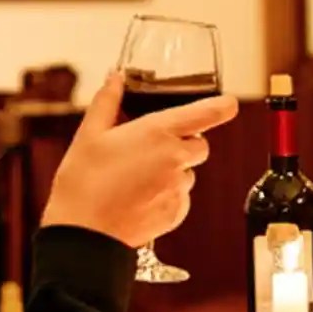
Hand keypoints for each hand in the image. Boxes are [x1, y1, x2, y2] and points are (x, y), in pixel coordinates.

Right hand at [42, 71, 238, 246]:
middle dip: (184, 143)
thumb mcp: (89, 134)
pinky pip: (181, 197)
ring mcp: (178, 188)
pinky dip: (168, 194)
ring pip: (189, 172)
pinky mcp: (176, 212)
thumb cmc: (83, 183)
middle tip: (152, 148)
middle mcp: (175, 159)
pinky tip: (140, 196)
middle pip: (200, 145)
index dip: (222, 106)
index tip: (229, 103)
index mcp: (157, 133)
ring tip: (138, 177)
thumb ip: (107, 101)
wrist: (83, 233)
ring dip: (174, 170)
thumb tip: (115, 78)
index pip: (206, 114)